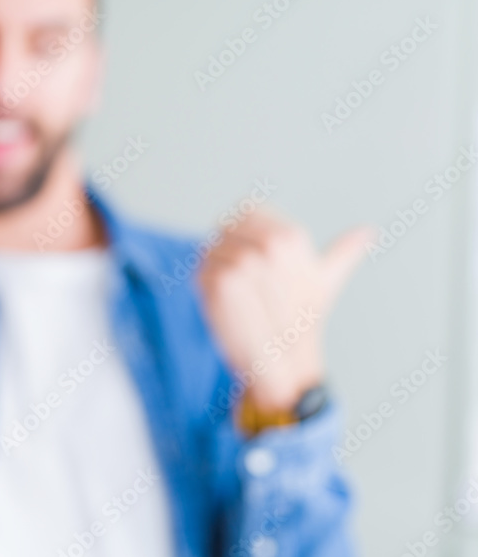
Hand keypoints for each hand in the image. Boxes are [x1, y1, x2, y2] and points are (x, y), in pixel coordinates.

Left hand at [196, 209, 371, 411]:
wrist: (285, 362)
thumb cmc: (304, 319)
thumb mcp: (325, 280)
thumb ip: (343, 253)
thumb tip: (368, 232)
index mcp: (291, 236)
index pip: (244, 210)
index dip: (239, 233)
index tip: (247, 259)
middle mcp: (270, 244)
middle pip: (225, 228)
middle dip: (226, 250)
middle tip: (240, 282)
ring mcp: (245, 262)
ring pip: (212, 249)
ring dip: (215, 268)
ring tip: (234, 294)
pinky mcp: (223, 282)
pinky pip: (203, 271)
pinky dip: (205, 284)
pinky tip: (221, 301)